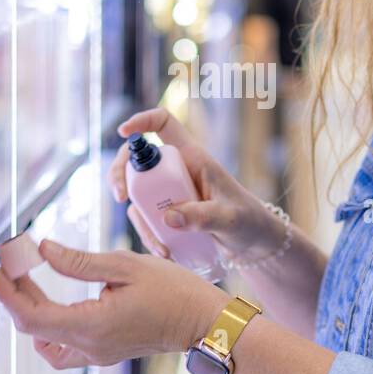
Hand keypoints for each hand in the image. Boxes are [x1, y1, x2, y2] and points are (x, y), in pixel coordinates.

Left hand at [0, 237, 229, 368]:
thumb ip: (78, 261)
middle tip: (14, 264)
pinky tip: (55, 300)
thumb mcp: (124, 265)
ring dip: (31, 315)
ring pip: (46, 345)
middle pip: (33, 329)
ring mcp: (97, 355)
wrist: (202, 321)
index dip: (7, 293)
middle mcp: (90, 348)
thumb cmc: (172, 290)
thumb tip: (43, 250)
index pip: (30, 317)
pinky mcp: (105, 353)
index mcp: (91, 326)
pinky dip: (50, 325)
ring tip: (31, 282)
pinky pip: (65, 346)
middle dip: (16, 296)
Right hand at [108, 107, 286, 264]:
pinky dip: (149, 235)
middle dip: (121, 175)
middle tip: (121, 198)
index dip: (143, 121)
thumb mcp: (229, 218)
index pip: (165, 124)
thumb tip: (169, 217)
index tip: (124, 132)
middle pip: (136, 160)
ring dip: (139, 218)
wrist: (252, 244)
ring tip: (161, 246)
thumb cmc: (247, 220)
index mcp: (193, 157)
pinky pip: (146, 219)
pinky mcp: (166, 213)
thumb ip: (203, 217)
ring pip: (137, 194)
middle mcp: (176, 170)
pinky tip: (165, 252)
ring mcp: (168, 192)